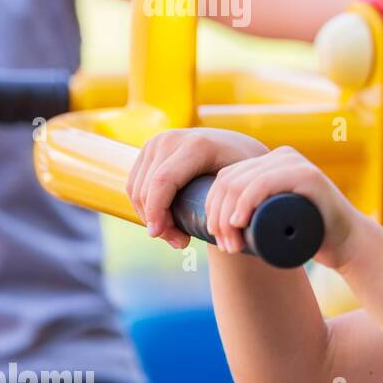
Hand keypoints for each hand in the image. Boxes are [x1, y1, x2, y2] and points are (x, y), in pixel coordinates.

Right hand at [127, 128, 267, 247]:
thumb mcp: (245, 187)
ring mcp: (158, 141)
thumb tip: (229, 231)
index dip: (157, 212)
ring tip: (176, 236)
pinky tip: (164, 222)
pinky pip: (135, 182)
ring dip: (150, 217)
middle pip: (147, 188)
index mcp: (197, 145)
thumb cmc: (247, 174)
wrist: (240, 149)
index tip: (160, 236)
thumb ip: (235, 204)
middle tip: (180, 243)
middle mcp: (172, 138)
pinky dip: (145, 206)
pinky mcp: (149, 148)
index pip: (163, 182)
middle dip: (156, 221)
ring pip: (136, 187)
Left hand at [200, 145, 363, 270]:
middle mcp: (282, 156)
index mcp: (270, 161)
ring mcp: (295, 163)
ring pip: (241, 183)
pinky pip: (264, 183)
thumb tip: (218, 219)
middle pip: (229, 181)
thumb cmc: (311, 235)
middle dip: (218, 217)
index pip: (226, 179)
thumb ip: (259, 209)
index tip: (218, 240)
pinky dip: (245, 201)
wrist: (349, 243)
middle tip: (227, 247)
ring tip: (232, 244)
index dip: (212, 209)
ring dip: (226, 217)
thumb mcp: (277, 216)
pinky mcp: (308, 176)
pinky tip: (239, 220)